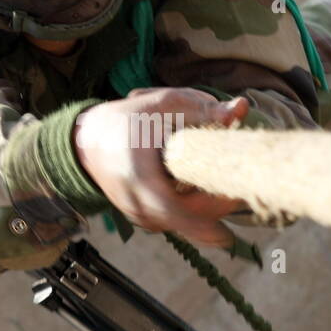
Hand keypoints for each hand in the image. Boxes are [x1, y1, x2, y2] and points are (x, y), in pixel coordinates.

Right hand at [73, 87, 249, 249]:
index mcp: (140, 176)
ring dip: (207, 213)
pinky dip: (193, 213)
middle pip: (188, 221)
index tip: (238, 197)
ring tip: (228, 193)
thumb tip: (242, 108)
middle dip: (218, 209)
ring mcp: (138, 215)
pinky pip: (174, 222)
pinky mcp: (142, 219)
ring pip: (183, 225)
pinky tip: (205, 194)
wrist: (88, 141)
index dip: (212, 210)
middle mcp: (136, 203)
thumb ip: (205, 109)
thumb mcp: (165, 105)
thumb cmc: (128, 119)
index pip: (179, 209)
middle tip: (241, 192)